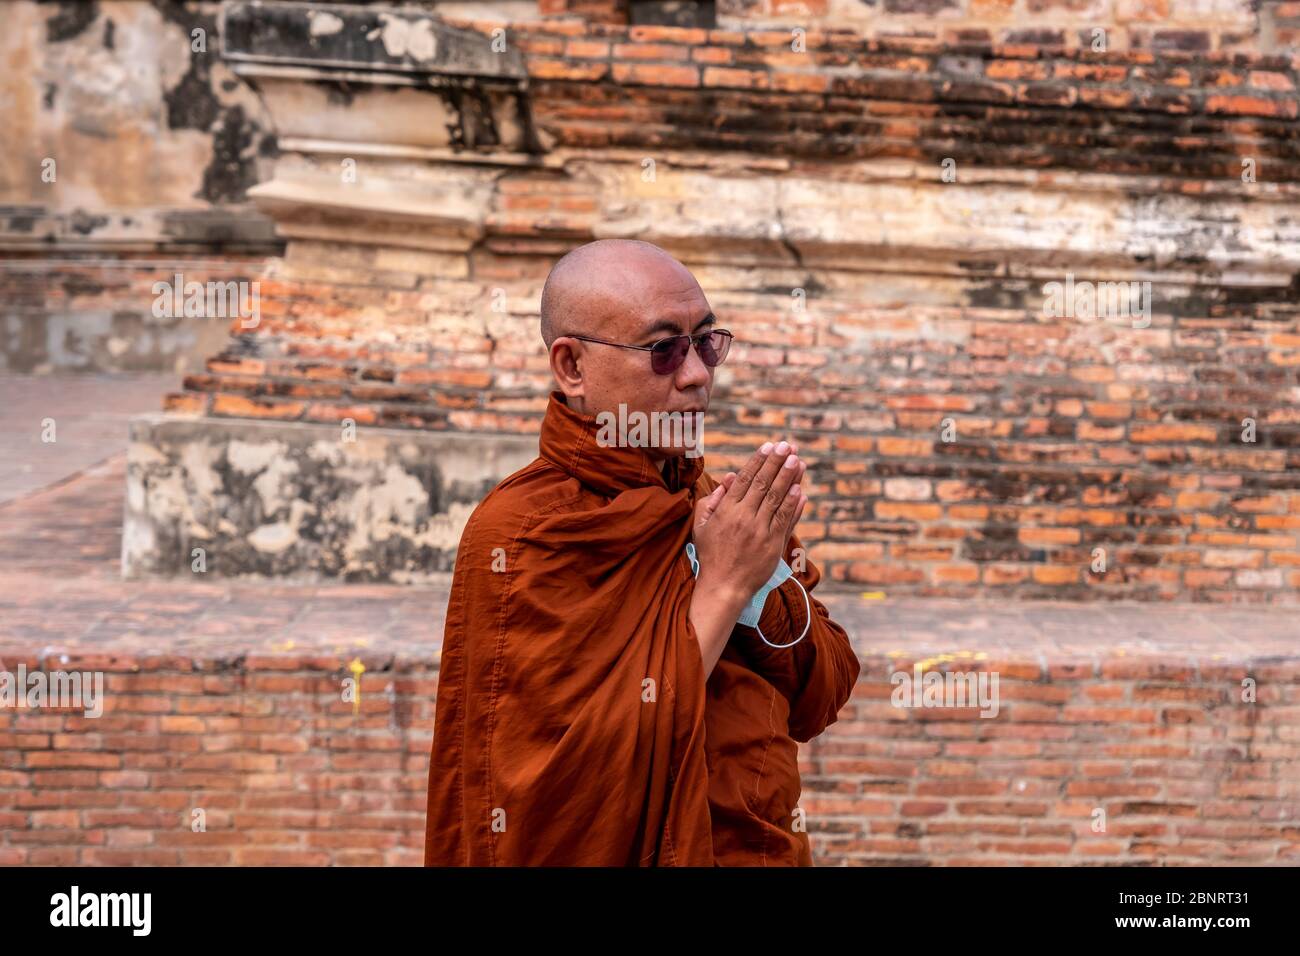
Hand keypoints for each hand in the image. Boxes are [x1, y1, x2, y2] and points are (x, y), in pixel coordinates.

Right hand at [692, 440, 807, 603]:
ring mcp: (761, 531)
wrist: (724, 586)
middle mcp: (745, 518)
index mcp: (726, 511)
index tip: (769, 446)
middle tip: (789, 446)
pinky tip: (800, 490)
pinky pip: (786, 520)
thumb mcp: (701, 526)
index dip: (759, 461)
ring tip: (798, 461)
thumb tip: (730, 478)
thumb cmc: (710, 554)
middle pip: (764, 484)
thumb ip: (712, 500)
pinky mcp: (773, 545)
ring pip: (778, 499)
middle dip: (777, 463)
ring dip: (789, 478)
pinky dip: (794, 505)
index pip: (746, 479)